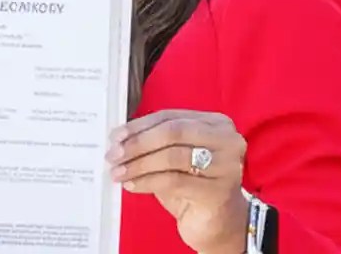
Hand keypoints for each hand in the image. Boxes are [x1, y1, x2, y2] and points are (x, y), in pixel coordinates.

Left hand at [108, 110, 248, 253]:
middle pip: (172, 132)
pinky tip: (132, 185)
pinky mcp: (218, 191)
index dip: (139, 125)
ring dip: (139, 164)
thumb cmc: (193, 187)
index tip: (115, 136)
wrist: (218, 224)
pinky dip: (147, 181)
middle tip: (113, 155)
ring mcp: (226, 165)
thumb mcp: (174, 158)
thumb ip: (155, 142)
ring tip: (118, 172)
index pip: (170, 117)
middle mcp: (227, 140)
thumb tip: (119, 139)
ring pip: (172, 156)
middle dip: (138, 143)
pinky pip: (174, 180)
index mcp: (215, 123)